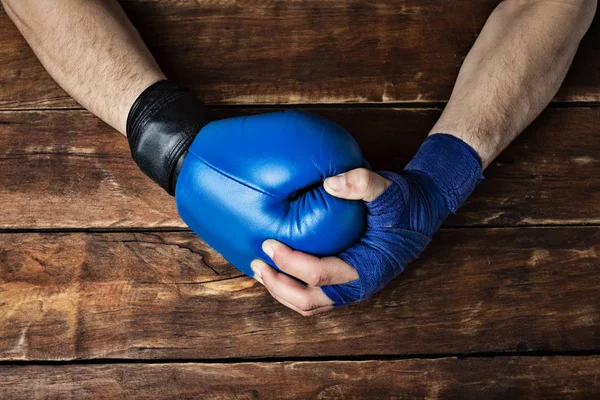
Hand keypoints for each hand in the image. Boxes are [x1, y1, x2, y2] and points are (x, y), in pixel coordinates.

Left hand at [251, 134, 483, 314]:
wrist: (423, 210)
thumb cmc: (405, 202)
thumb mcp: (389, 189)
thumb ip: (362, 183)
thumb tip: (329, 183)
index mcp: (367, 270)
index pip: (319, 276)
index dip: (290, 262)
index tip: (268, 242)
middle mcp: (358, 286)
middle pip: (308, 301)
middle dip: (278, 286)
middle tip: (257, 262)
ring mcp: (351, 288)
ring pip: (309, 304)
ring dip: (282, 292)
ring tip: (260, 271)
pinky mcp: (346, 281)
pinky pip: (315, 296)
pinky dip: (292, 288)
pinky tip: (278, 270)